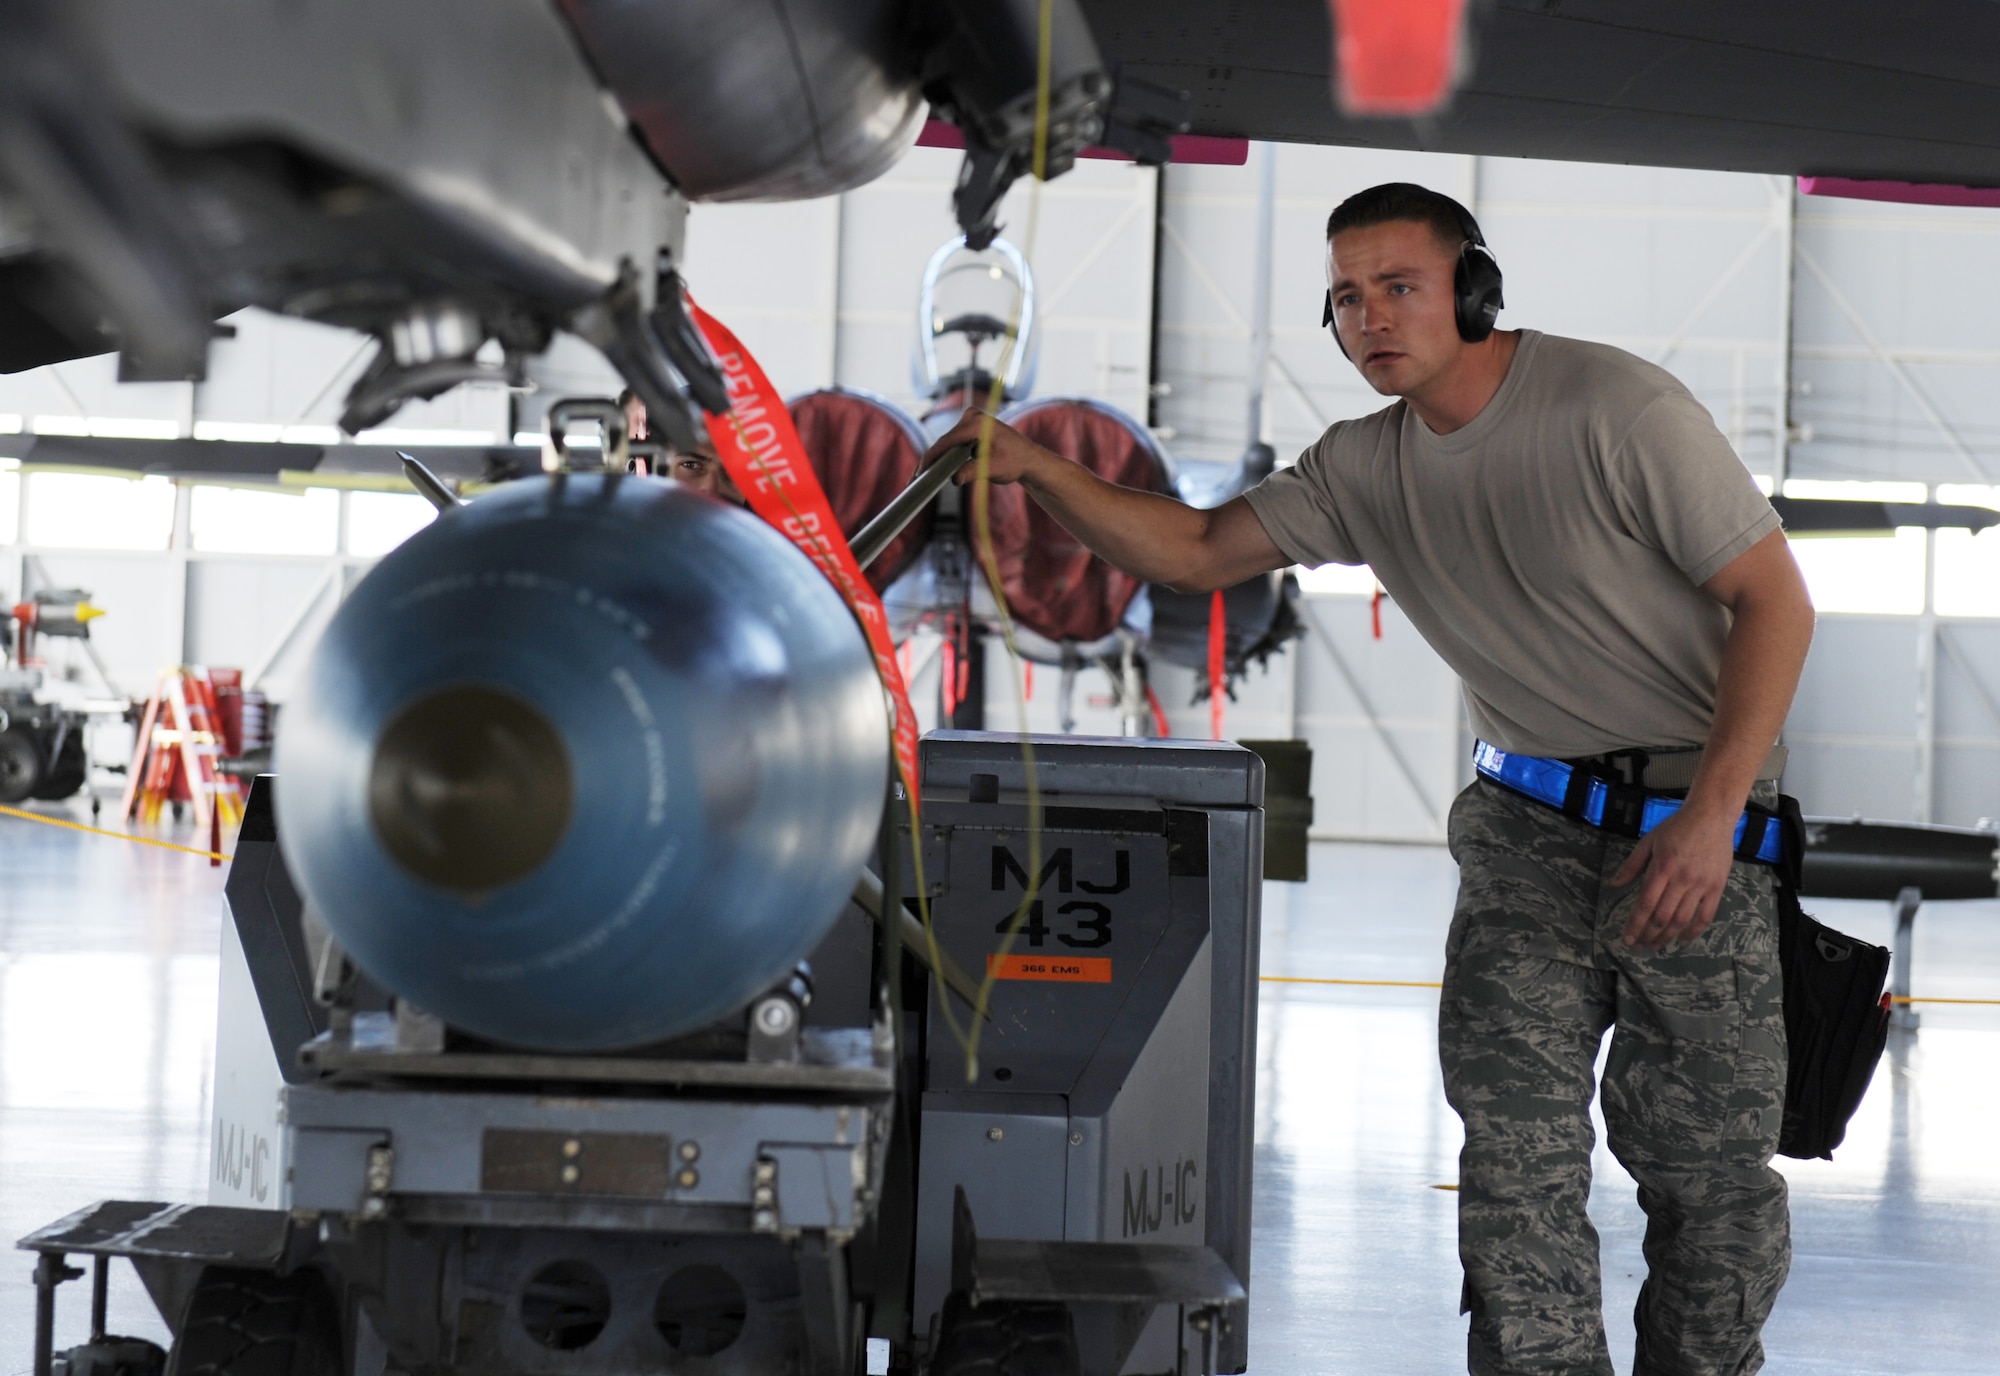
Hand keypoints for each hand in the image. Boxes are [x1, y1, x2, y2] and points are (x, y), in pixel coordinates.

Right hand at [924, 408, 1043, 485]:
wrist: (1028, 458)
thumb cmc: (1015, 462)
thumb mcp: (994, 469)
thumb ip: (973, 471)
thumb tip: (954, 479)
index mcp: (978, 424)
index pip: (947, 441)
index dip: (931, 458)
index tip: (920, 472)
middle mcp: (972, 417)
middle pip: (943, 442)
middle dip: (929, 460)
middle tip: (914, 480)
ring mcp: (970, 419)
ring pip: (946, 442)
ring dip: (934, 459)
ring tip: (918, 477)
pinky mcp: (969, 426)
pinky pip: (951, 442)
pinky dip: (943, 455)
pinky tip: (931, 469)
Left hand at [1610, 804, 1740, 949]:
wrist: (1711, 817)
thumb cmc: (1676, 828)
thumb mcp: (1648, 842)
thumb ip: (1630, 866)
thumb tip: (1612, 885)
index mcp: (1662, 868)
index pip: (1645, 904)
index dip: (1635, 925)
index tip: (1627, 938)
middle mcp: (1681, 879)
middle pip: (1662, 916)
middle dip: (1648, 935)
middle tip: (1638, 947)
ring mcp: (1701, 885)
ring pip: (1682, 920)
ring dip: (1667, 937)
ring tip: (1655, 947)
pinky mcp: (1717, 888)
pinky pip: (1705, 916)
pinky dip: (1693, 932)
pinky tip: (1681, 940)